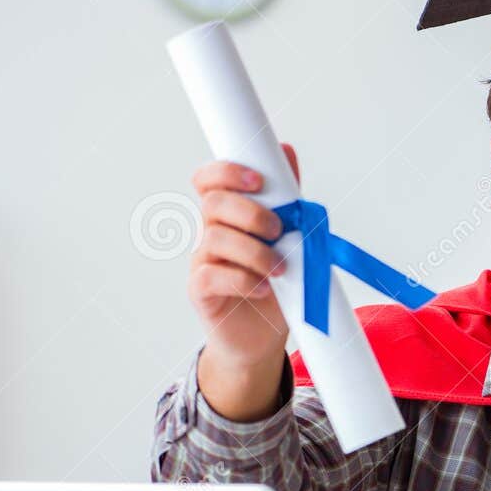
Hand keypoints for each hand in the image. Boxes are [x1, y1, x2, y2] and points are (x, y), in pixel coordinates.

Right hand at [189, 143, 298, 420]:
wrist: (262, 338)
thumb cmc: (276, 285)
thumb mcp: (289, 238)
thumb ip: (287, 200)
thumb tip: (287, 151)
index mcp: (229, 215)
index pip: (210, 179)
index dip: (227, 171)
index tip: (258, 181)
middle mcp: (211, 233)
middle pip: (214, 204)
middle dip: (252, 213)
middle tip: (280, 233)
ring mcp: (203, 261)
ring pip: (216, 238)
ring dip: (255, 251)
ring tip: (281, 269)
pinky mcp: (201, 291)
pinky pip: (212, 275)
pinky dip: (244, 279)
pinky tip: (265, 288)